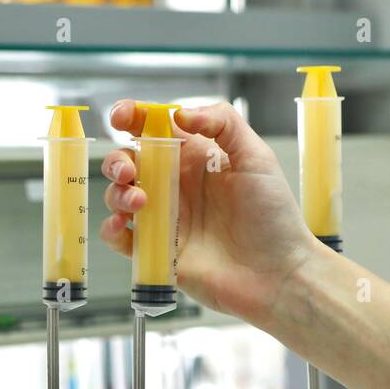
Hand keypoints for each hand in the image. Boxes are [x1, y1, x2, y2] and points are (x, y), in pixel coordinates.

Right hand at [99, 100, 319, 327]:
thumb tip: (179, 114)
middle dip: (117, 160)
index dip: (133, 118)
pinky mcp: (159, 251)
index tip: (123, 118)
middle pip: (129, 162)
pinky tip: (123, 225)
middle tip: (130, 171)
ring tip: (141, 204)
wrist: (277, 274)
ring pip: (119, 197)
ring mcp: (166, 219)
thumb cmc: (274, 218)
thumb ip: (222, 122)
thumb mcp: (256, 157)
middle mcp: (177, 186)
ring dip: (118, 194)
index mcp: (196, 158)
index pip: (155, 130)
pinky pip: (121, 238)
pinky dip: (111, 230)